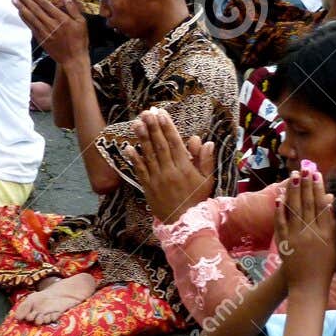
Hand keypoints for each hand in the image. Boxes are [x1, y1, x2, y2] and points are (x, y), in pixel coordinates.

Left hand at [13, 0, 89, 64]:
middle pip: (35, 9)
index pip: (46, 5)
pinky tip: (19, 12)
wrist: (73, 59)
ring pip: (30, 17)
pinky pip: (30, 26)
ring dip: (21, 7)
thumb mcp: (81, 23)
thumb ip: (73, 9)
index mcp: (61, 19)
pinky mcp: (40, 38)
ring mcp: (44, 32)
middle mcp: (51, 24)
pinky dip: (24, 18)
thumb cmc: (79, 40)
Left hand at [124, 107, 215, 223]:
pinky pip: (140, 171)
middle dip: (153, 127)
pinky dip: (134, 159)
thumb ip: (205, 160)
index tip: (162, 114)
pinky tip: (127, 147)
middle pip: (160, 145)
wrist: (184, 223)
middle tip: (147, 112)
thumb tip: (206, 141)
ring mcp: (157, 179)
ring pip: (149, 155)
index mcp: (185, 168)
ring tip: (136, 123)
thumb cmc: (197, 200)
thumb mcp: (207, 181)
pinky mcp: (148, 187)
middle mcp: (170, 171)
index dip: (167, 127)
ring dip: (142, 138)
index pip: (175, 143)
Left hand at [275, 170, 335, 294]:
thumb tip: (330, 200)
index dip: (318, 188)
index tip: (316, 174)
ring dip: (293, 191)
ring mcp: (296, 238)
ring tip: (292, 176)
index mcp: (326, 233)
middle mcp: (311, 233)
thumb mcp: (334, 244)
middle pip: (308, 204)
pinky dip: (280, 210)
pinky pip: (281, 223)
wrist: (308, 286)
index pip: (322, 205)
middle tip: (303, 169)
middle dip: (305, 185)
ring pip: (294, 210)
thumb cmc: (325, 265)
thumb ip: (332, 222)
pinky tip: (279, 197)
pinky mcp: (284, 243)